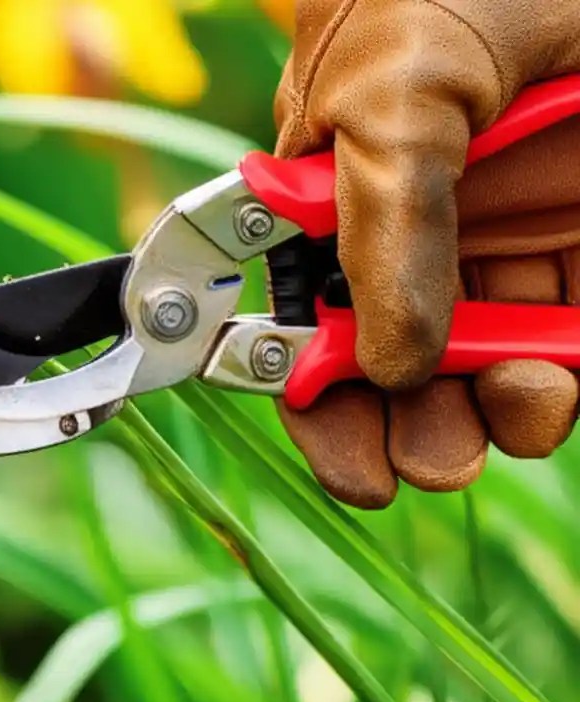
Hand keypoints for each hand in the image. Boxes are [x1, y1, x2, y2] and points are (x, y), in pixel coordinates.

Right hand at [273, 0, 579, 506]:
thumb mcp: (397, 82)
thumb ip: (377, 218)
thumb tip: (388, 360)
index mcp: (332, 183)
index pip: (304, 309)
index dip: (310, 387)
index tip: (344, 454)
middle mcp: (413, 217)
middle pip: (389, 355)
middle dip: (399, 425)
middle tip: (424, 463)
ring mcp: (507, 229)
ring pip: (484, 358)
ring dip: (488, 412)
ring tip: (510, 419)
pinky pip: (567, 333)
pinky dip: (560, 377)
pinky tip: (554, 387)